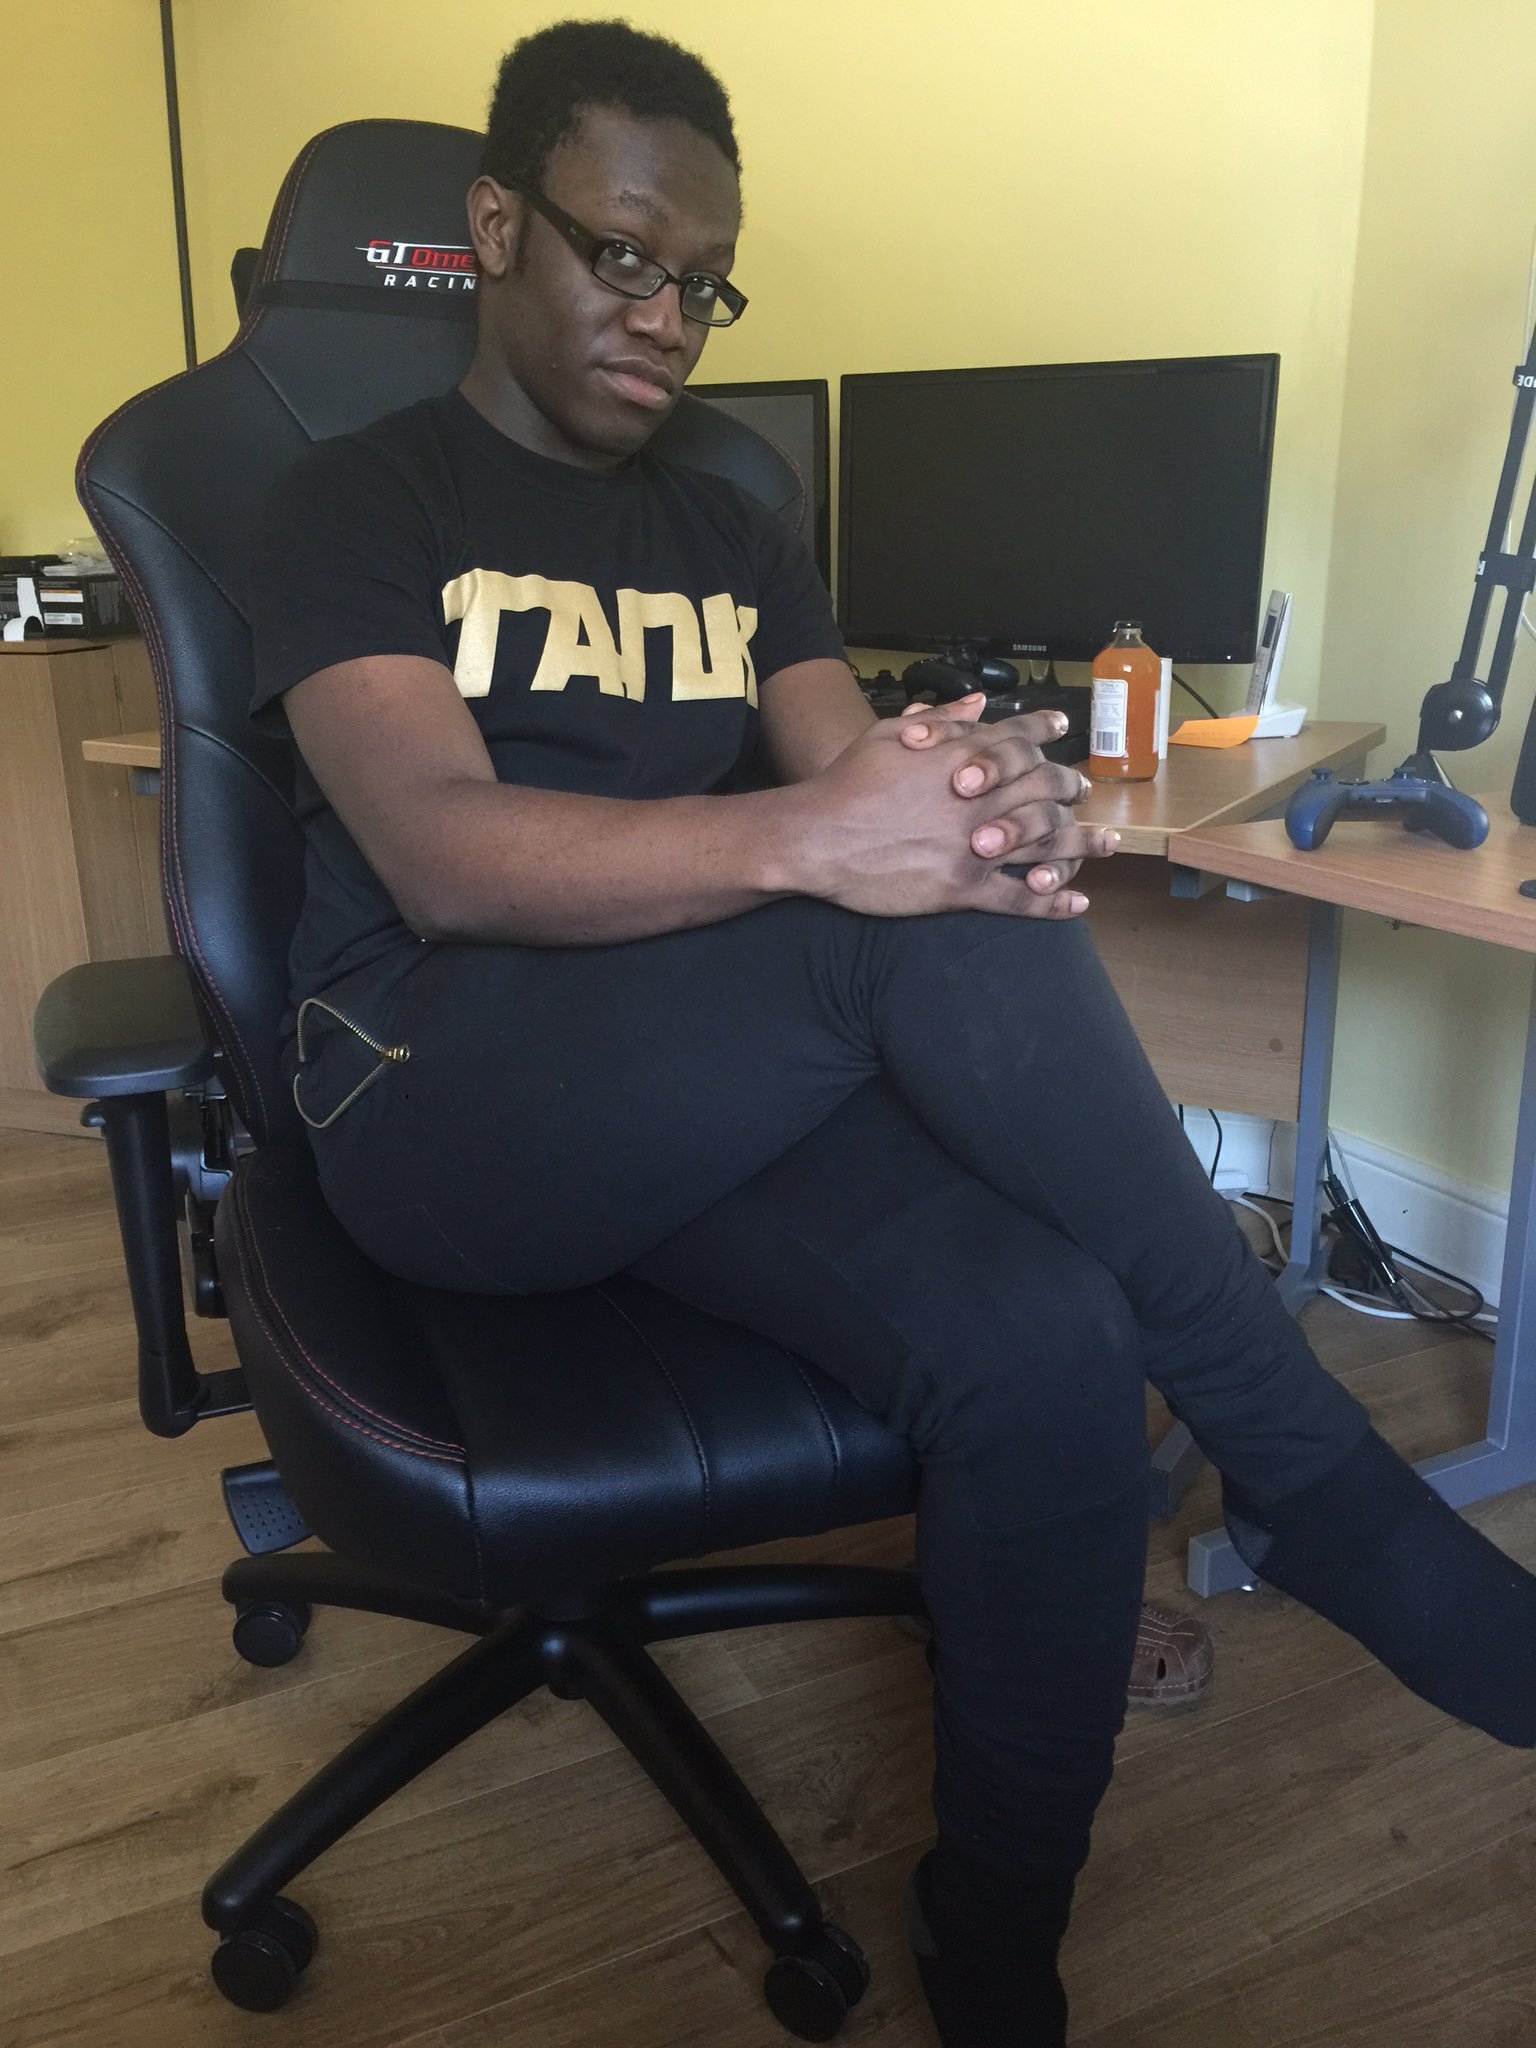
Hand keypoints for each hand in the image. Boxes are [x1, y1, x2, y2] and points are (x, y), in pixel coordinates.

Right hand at [785, 702, 1117, 919]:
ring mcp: (976, 845)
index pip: (1018, 739)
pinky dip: (1053, 902)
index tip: (1062, 729)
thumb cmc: (846, 783)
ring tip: (1108, 846)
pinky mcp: (963, 888)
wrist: (816, 837)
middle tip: (1084, 793)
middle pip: (1046, 790)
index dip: (1044, 731)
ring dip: (1084, 846)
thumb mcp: (888, 735)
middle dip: (1071, 789)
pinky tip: (1076, 903)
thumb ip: (940, 722)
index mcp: (964, 757)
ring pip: (1046, 845)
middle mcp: (981, 798)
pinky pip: (1020, 898)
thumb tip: (975, 707)